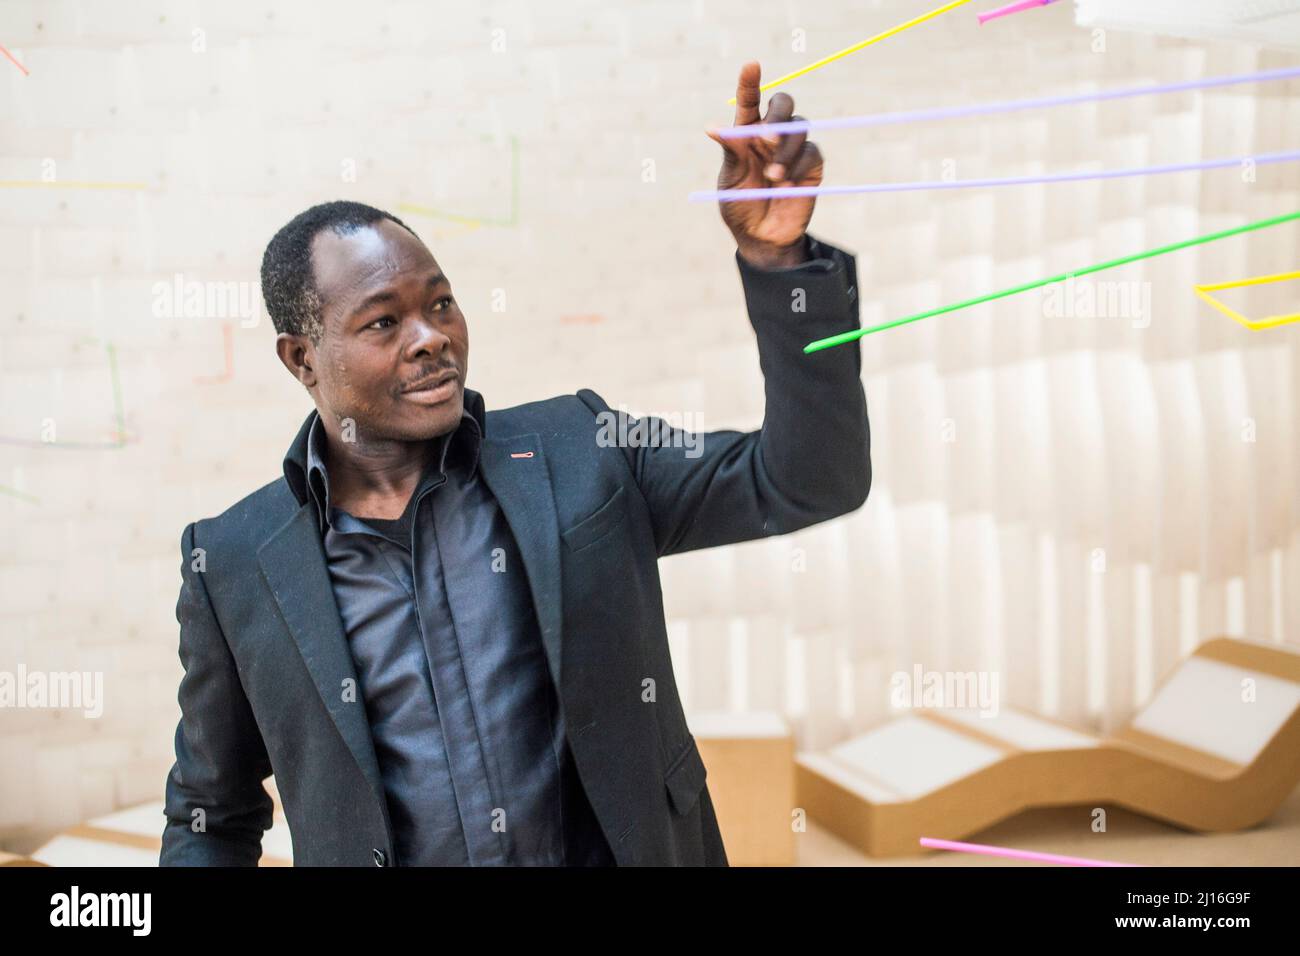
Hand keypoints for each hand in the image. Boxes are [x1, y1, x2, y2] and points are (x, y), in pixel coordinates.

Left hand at [706, 61, 823, 267]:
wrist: (761, 237)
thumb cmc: (739, 206)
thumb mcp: (730, 180)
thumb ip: (730, 152)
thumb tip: (714, 128)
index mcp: (747, 133)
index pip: (749, 100)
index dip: (750, 82)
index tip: (752, 66)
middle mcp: (771, 135)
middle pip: (783, 105)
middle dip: (777, 116)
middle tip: (767, 137)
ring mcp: (793, 148)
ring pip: (799, 129)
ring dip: (785, 151)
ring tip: (773, 177)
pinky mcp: (811, 165)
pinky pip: (811, 153)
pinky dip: (799, 167)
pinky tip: (787, 185)